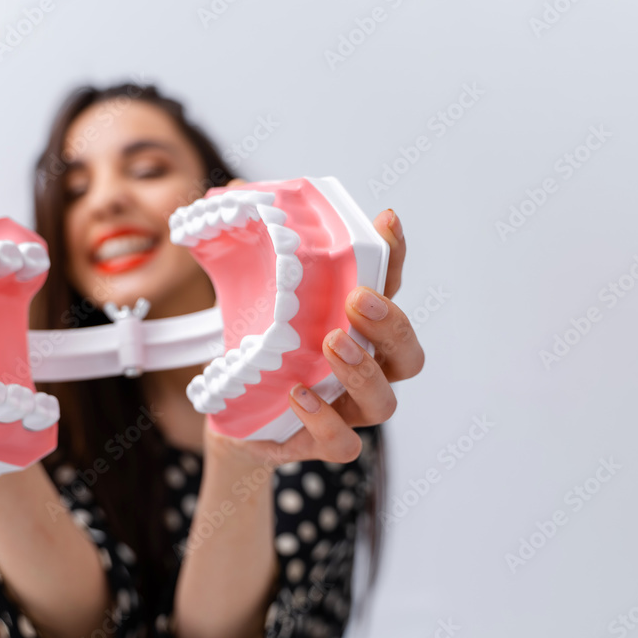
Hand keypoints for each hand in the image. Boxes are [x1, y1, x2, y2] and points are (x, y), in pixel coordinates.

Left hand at [207, 209, 423, 465]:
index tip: (383, 222)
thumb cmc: (256, 346)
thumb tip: (239, 193)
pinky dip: (326, 422)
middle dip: (392, 323)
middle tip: (359, 299)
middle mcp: (364, 368)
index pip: (390, 289)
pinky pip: (342, 444)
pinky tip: (298, 394)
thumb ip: (250, 244)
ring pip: (385, 401)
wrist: (229, 411)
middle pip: (408, 353)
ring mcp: (346, 409)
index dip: (394, 257)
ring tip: (332, 343)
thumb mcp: (248, 293)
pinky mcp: (319, 442)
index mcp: (355, 327)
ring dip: (364, 371)